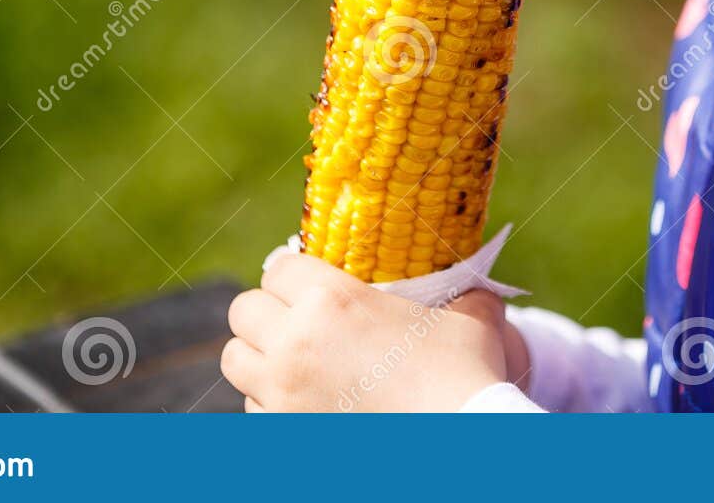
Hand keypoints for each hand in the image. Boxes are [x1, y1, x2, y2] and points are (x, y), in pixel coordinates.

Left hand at [222, 253, 508, 411]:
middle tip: (294, 321)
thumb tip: (477, 289)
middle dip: (266, 312)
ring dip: (259, 358)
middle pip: (243, 310)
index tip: (308, 283)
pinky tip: (304, 404)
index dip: (293, 272)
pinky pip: (254, 410)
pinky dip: (270, 404)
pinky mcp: (282, 435)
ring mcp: (281, 394)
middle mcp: (294, 343)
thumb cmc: (464, 376)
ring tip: (290, 362)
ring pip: (237, 361)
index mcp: (331, 300)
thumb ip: (464, 295)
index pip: (278, 268)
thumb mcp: (470, 319)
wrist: (460, 445)